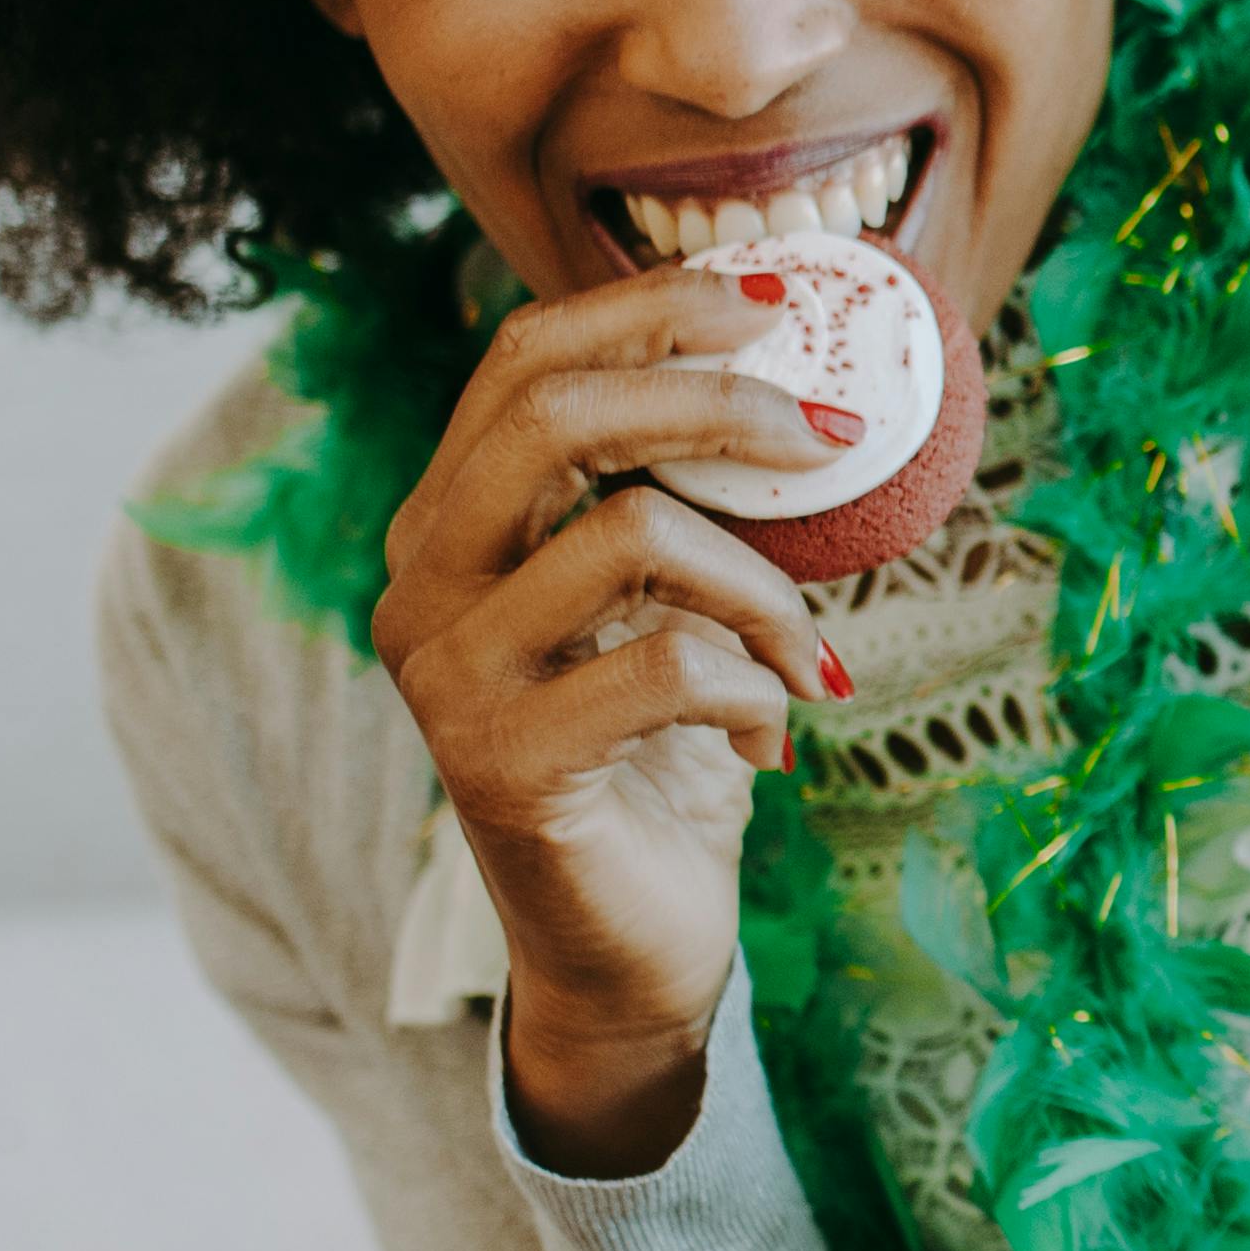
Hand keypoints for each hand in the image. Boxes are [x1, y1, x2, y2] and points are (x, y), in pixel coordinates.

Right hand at [369, 264, 854, 1174]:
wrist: (630, 948)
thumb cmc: (663, 763)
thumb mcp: (671, 605)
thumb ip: (682, 499)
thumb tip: (798, 379)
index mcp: (455, 524)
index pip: (523, 358)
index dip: (649, 308)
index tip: (779, 302)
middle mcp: (423, 584)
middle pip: (551, 414)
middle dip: (711, 398)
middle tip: (826, 433)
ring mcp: (448, 675)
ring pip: (627, 533)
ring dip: (764, 585)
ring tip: (806, 653)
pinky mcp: (502, 763)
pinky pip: (666, 666)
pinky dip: (754, 686)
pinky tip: (771, 736)